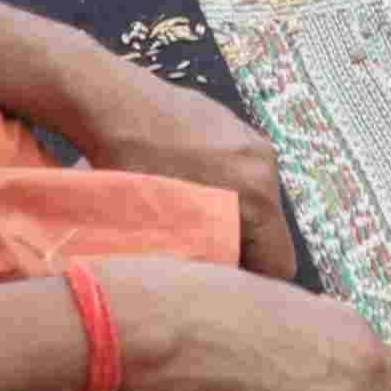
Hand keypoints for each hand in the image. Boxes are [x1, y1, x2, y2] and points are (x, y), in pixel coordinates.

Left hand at [40, 53, 302, 283]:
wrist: (110, 101)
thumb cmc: (128, 171)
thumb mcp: (164, 231)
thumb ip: (201, 262)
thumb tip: (211, 290)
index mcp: (257, 195)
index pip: (281, 265)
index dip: (251, 285)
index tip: (218, 289)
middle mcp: (266, 165)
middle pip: (269, 232)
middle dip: (240, 250)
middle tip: (196, 257)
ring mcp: (252, 139)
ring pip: (254, 203)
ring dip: (230, 218)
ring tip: (185, 217)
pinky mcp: (234, 124)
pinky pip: (241, 173)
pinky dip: (222, 188)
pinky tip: (182, 183)